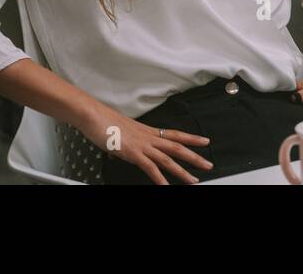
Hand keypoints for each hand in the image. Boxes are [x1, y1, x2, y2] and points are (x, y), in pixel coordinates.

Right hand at [81, 104, 212, 184]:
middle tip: (209, 164)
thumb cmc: (104, 121)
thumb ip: (126, 143)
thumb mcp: (121, 132)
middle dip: (195, 156)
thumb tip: (122, 150)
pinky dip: (159, 179)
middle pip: (177, 147)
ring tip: (194, 180)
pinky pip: (150, 168)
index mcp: (147, 131)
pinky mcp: (133, 153)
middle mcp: (148, 137)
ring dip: (182, 171)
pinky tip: (166, 187)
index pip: (175, 134)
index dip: (191, 138)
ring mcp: (142, 145)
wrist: (93, 115)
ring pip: (168, 159)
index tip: (205, 141)